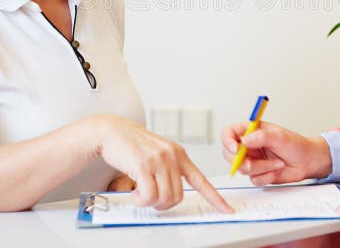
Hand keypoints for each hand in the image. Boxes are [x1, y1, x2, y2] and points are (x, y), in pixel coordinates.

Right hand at [92, 115, 233, 212]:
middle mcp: (172, 156)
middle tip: (150, 197)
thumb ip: (169, 169)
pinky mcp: (143, 165)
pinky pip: (149, 196)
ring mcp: (159, 160)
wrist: (112, 131)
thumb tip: (172, 194)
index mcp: (179, 154)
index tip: (227, 209)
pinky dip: (141, 200)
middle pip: (178, 197)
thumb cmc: (133, 145)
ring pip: (165, 198)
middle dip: (163, 203)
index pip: (201, 180)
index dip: (215, 198)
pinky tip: (135, 192)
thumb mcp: (158, 153)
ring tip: (141, 193)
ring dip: (151, 202)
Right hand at [221, 120, 331, 184]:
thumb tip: (244, 140)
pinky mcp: (258, 173)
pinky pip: (254, 179)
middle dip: (242, 161)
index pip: (229, 133)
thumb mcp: (280, 137)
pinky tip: (277, 170)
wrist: (308, 162)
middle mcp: (249, 146)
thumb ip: (261, 137)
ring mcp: (253, 160)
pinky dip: (266, 176)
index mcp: (251, 131)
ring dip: (261, 168)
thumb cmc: (296, 145)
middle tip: (254, 163)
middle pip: (229, 154)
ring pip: (242, 169)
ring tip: (276, 163)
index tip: (236, 149)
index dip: (227, 141)